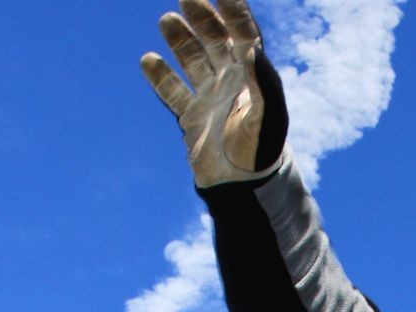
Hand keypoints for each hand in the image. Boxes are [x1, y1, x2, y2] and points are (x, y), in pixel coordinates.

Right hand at [141, 0, 287, 187]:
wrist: (241, 188)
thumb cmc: (261, 152)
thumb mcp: (267, 116)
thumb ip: (263, 82)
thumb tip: (252, 49)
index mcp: (253, 77)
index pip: (243, 33)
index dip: (232, 10)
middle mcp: (232, 82)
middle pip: (216, 40)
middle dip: (202, 18)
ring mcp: (211, 98)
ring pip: (193, 60)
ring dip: (181, 40)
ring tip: (167, 20)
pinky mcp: (193, 117)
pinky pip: (174, 91)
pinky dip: (161, 76)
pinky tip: (148, 60)